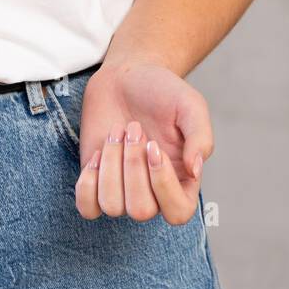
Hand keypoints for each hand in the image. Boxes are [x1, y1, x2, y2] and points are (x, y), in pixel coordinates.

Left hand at [74, 61, 212, 224]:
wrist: (126, 76)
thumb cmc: (162, 92)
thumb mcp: (190, 105)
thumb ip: (201, 137)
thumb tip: (195, 170)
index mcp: (182, 181)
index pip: (178, 212)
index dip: (162, 184)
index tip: (153, 146)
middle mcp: (153, 192)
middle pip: (141, 210)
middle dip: (132, 165)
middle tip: (134, 127)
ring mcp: (122, 188)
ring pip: (112, 206)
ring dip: (111, 165)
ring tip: (117, 132)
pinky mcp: (95, 180)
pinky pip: (87, 206)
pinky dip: (88, 182)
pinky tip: (97, 153)